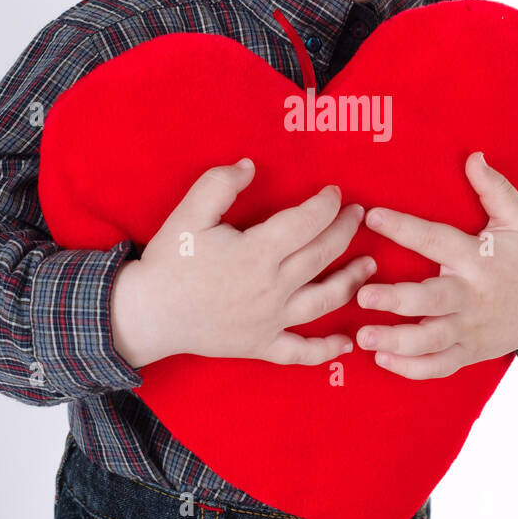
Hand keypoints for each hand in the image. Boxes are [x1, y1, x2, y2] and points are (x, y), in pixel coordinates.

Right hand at [110, 160, 375, 366]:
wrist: (148, 314)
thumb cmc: (169, 261)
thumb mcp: (189, 213)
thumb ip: (220, 184)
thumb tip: (250, 166)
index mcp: (259, 251)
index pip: (308, 221)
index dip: (327, 203)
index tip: (335, 192)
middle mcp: (274, 286)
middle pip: (323, 255)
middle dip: (346, 231)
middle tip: (358, 215)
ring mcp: (272, 319)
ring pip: (326, 300)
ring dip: (353, 281)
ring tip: (370, 264)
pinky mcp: (262, 345)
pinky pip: (302, 352)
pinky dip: (327, 351)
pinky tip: (347, 344)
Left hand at [353, 152, 517, 379]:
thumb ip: (494, 189)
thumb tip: (473, 156)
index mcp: (477, 258)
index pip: (436, 240)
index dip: (404, 228)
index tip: (372, 215)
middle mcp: (471, 296)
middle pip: (432, 301)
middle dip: (397, 299)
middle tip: (362, 294)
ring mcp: (470, 329)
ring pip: (431, 341)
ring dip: (396, 341)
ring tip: (362, 337)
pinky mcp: (469, 353)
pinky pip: (439, 366)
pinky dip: (411, 369)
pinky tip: (382, 359)